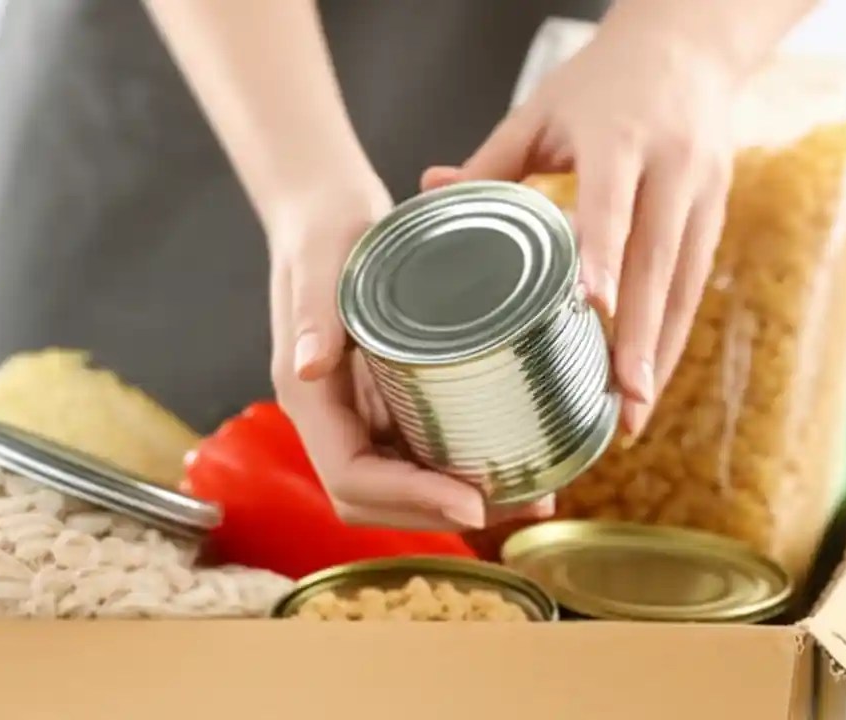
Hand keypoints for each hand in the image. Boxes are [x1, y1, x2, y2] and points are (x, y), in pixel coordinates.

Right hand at [268, 177, 554, 530]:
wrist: (327, 210)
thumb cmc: (323, 231)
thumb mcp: (321, 263)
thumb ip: (313, 314)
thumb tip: (309, 370)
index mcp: (311, 401)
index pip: (354, 480)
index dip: (411, 500)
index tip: (473, 503)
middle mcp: (335, 420)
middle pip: (384, 499)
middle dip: (449, 512)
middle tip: (525, 501)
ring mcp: (363, 414)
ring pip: (409, 486)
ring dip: (467, 498)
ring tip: (536, 491)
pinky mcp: (391, 401)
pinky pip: (426, 453)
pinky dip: (468, 467)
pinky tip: (518, 457)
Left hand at [422, 10, 738, 437]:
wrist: (687, 46)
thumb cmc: (602, 82)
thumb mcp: (541, 112)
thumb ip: (490, 162)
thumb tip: (428, 193)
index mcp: (619, 137)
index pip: (612, 202)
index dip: (605, 254)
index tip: (595, 307)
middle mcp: (670, 167)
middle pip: (657, 261)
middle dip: (641, 337)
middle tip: (625, 403)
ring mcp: (703, 192)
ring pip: (684, 283)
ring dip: (662, 351)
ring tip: (636, 414)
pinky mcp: (717, 212)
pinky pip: (696, 283)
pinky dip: (673, 333)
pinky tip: (650, 376)